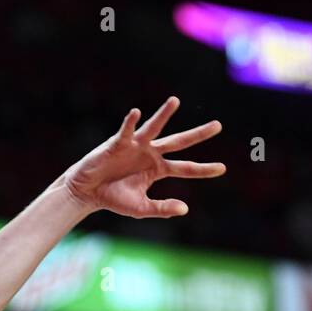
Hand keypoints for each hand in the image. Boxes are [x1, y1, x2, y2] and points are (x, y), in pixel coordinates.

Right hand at [61, 96, 224, 217]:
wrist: (88, 192)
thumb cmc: (114, 198)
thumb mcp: (141, 208)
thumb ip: (162, 208)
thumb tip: (185, 209)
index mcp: (158, 169)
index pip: (186, 168)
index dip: (203, 169)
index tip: (223, 169)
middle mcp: (151, 153)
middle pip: (179, 142)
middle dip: (198, 134)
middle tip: (218, 126)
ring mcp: (136, 146)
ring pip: (154, 128)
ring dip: (164, 115)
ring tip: (175, 101)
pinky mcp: (118, 143)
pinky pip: (126, 131)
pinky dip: (131, 123)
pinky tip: (136, 113)